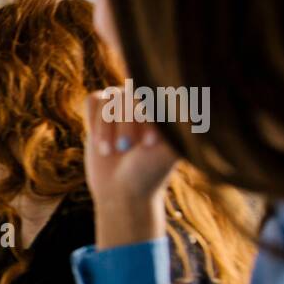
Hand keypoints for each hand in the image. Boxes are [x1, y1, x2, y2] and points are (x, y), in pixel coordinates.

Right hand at [83, 90, 176, 246]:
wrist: (122, 192)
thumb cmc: (150, 172)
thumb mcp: (170, 148)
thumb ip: (179, 121)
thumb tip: (190, 92)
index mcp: (167, 105)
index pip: (152, 91)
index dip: (145, 118)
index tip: (148, 145)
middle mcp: (147, 99)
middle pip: (128, 94)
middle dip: (125, 124)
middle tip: (126, 149)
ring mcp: (123, 104)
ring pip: (109, 98)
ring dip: (107, 128)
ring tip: (112, 151)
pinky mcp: (101, 112)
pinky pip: (93, 100)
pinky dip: (94, 122)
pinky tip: (101, 143)